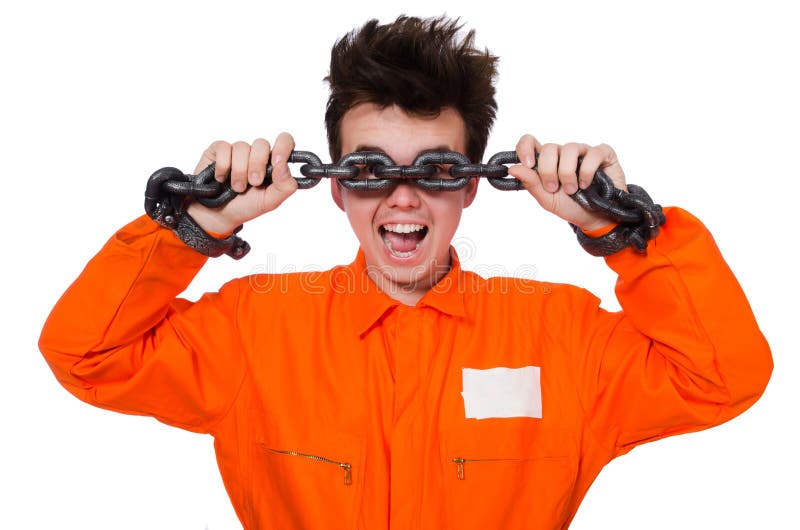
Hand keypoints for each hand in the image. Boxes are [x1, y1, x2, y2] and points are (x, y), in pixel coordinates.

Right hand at [186, 133, 298, 234]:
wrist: (220, 214)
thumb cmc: (246, 206)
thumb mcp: (270, 201)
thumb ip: (284, 186)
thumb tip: (285, 166)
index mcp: (273, 163)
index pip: (285, 141)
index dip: (283, 147)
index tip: (277, 163)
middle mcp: (256, 154)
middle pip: (262, 144)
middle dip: (257, 166)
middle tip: (253, 183)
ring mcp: (238, 151)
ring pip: (242, 147)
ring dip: (239, 171)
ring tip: (237, 187)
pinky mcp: (219, 150)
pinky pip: (224, 148)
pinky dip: (223, 167)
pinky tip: (221, 178)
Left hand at [508, 135, 627, 231]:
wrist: (595, 218)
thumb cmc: (570, 206)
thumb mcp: (547, 198)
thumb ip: (530, 183)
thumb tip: (512, 169)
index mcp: (547, 161)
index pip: (530, 142)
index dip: (525, 149)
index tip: (528, 164)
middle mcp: (563, 153)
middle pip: (549, 148)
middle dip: (549, 171)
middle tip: (554, 188)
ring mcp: (583, 152)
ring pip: (569, 149)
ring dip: (568, 173)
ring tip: (572, 189)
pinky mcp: (602, 154)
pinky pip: (592, 153)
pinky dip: (587, 171)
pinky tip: (586, 184)